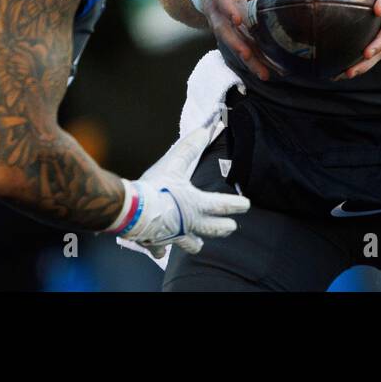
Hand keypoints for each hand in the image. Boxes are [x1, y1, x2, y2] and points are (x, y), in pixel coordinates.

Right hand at [116, 127, 249, 256]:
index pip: (222, 205)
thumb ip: (190, 148)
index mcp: (196, 205)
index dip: (236, 204)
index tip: (246, 205)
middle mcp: (189, 224)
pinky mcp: (155, 242)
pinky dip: (160, 248)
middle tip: (232, 228)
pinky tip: (160, 250)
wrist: (133, 211)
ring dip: (195, 243)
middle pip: (211, 229)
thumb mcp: (174, 164)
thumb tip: (204, 131)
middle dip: (222, 229)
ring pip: (189, 243)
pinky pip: (159, 248)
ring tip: (199, 245)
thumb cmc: (156, 187)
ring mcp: (173, 236)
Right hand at [200, 0, 298, 79]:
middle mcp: (216, 8)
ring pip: (232, 43)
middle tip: (250, 56)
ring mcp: (222, 23)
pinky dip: (253, 59)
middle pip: (223, 29)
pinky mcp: (231, 32)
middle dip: (236, 44)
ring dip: (247, 59)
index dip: (226, 7)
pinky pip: (241, 46)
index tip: (237, 18)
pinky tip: (269, 72)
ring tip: (265, 75)